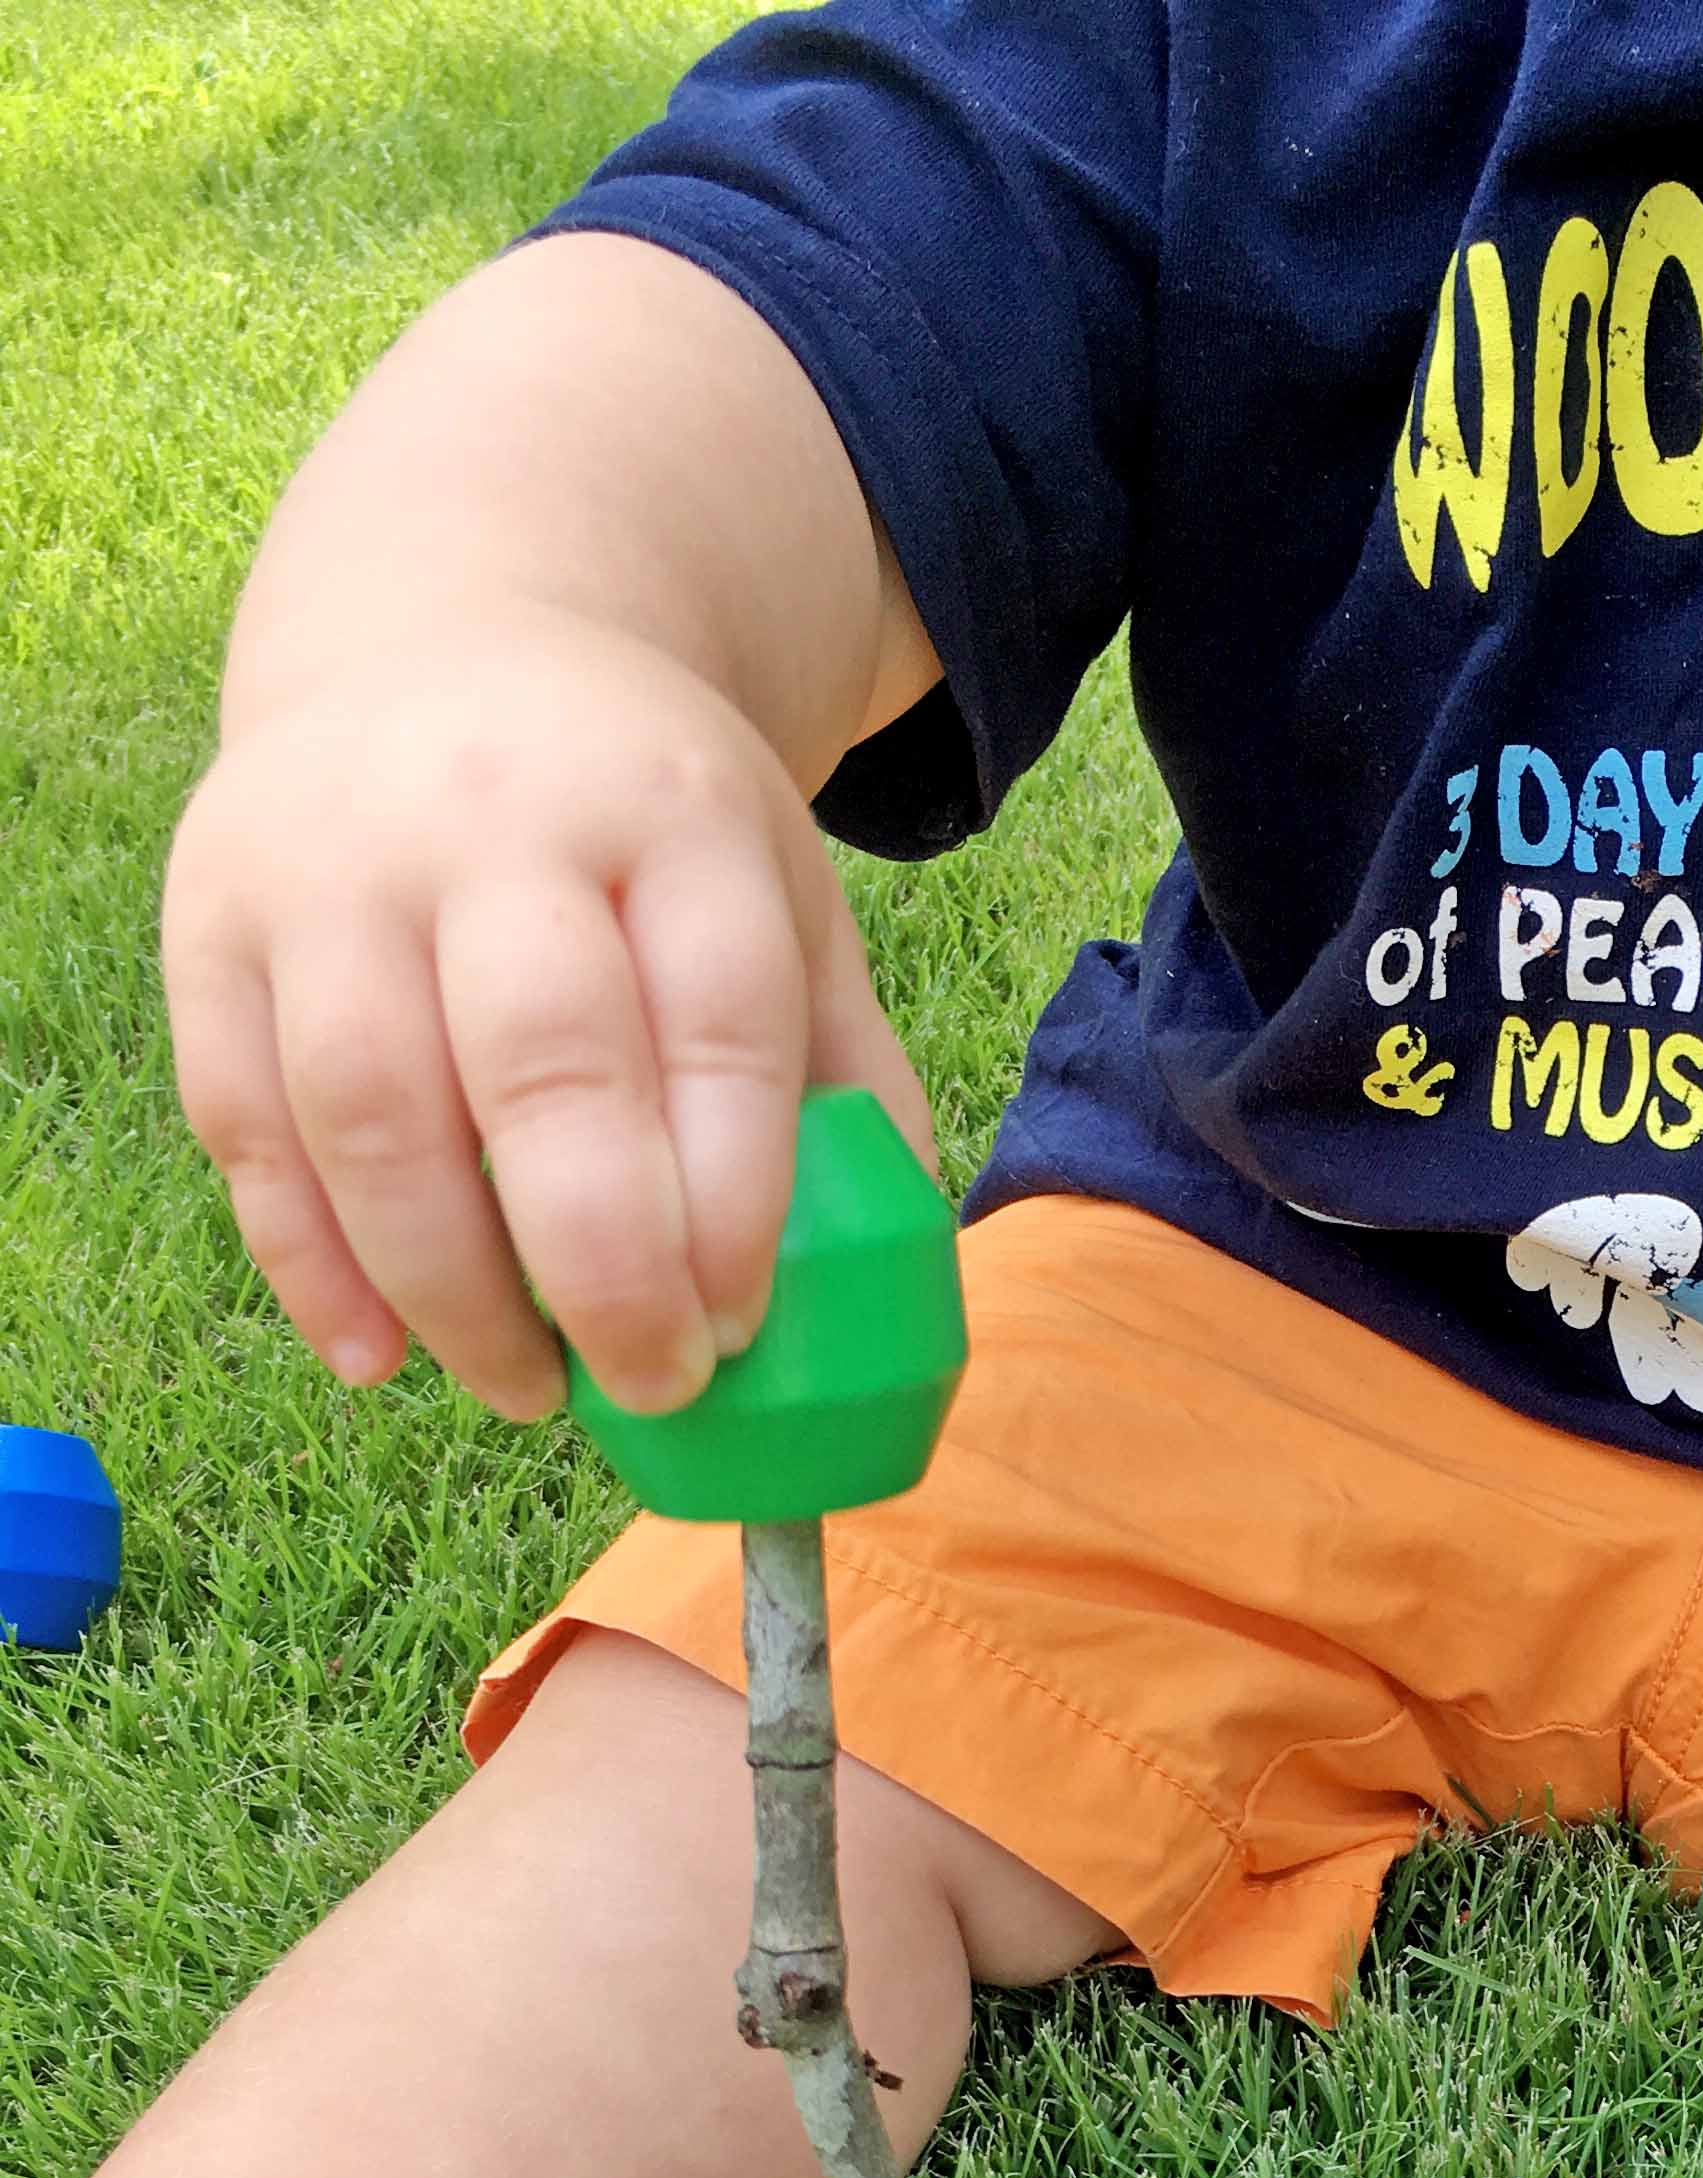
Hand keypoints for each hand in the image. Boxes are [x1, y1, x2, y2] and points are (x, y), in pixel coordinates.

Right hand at [162, 605, 930, 1423]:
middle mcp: (485, 819)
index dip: (731, 1204)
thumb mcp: (773, 890)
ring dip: (450, 1291)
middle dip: (602, 1267)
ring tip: (527, 1387)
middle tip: (650, 1384)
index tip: (737, 1327)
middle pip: (540, 1070)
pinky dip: (309, 1263)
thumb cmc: (634, 825)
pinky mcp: (206, 918)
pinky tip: (380, 1354)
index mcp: (666, 813)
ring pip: (368, 1111)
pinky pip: (242, 1120)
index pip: (717, 1026)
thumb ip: (835, 1067)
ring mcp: (326, 863)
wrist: (436, 642)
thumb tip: (873, 1284)